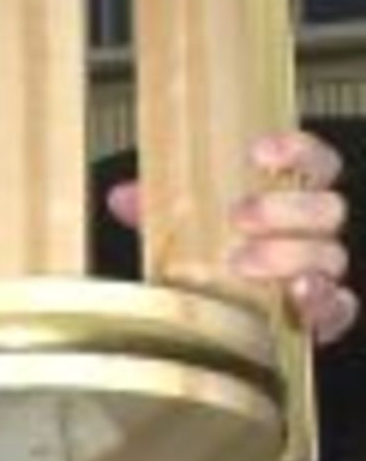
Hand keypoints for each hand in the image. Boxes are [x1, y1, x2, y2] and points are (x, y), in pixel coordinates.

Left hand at [107, 130, 357, 345]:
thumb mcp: (184, 217)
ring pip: (330, 254)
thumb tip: (122, 196)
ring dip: (288, 256)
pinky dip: (319, 300)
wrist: (229, 305)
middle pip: (325, 208)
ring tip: (243, 262)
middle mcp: (314, 227)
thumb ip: (158, 202)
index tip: (258, 153)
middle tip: (239, 216)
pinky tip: (294, 296)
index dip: (294, 151)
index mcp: (291, 191)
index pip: (314, 160)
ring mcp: (323, 267)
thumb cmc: (215, 246)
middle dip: (284, 209)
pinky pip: (338, 304)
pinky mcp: (325, 310)